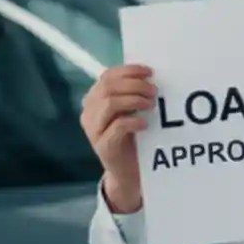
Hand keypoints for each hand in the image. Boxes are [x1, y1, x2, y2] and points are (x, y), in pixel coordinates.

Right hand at [80, 64, 156, 212]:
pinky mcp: (103, 146)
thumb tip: (150, 75)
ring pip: (110, 104)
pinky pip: (117, 127)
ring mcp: (93, 130)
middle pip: (109, 88)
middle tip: (154, 91)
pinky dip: (133, 121)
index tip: (150, 72)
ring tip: (151, 105)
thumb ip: (132, 94)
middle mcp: (89, 112)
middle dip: (135, 85)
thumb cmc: (132, 137)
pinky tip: (145, 124)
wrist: (127, 172)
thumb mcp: (130, 111)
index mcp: (94, 99)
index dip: (129, 71)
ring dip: (135, 100)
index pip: (107, 76)